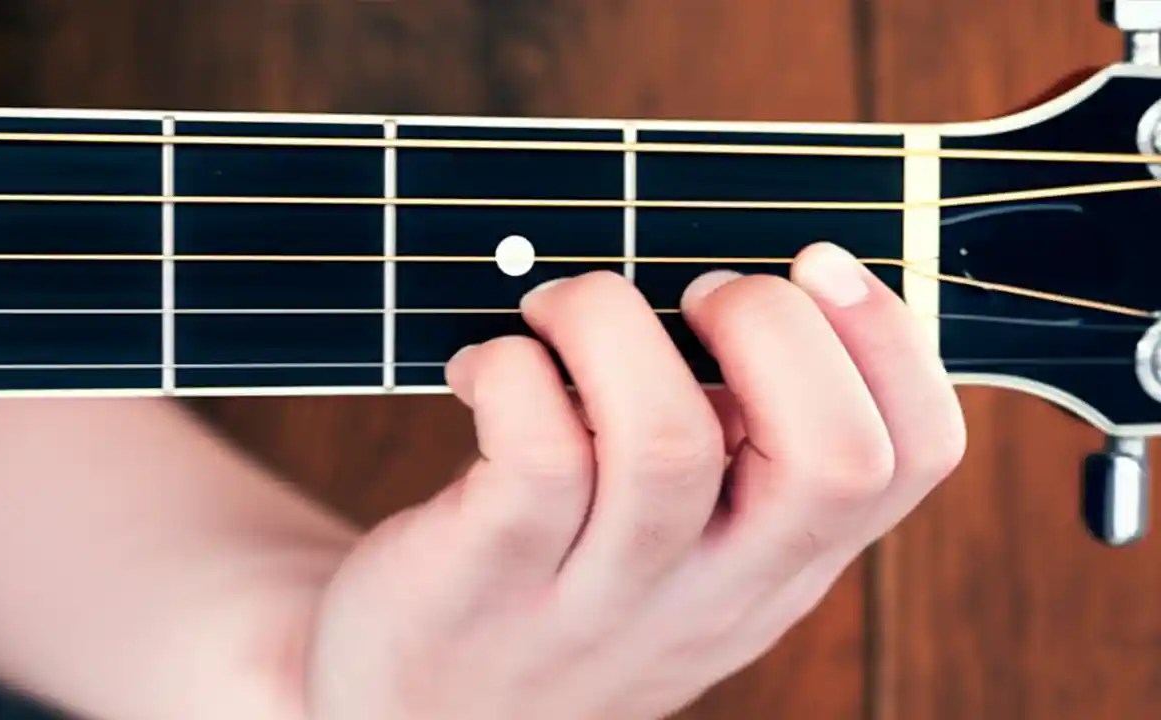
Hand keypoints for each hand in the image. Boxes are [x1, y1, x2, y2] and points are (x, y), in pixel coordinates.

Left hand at [303, 242, 965, 719]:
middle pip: (828, 457)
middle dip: (774, 325)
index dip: (891, 340)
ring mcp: (602, 601)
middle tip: (692, 296)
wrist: (416, 709)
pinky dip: (513, 370)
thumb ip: (735, 464)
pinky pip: (537, 453)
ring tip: (561, 312)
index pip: (911, 461)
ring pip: (667, 440)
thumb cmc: (552, 590)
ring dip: (614, 325)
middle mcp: (712, 595)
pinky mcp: (490, 581)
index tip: (817, 264)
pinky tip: (483, 369)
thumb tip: (759, 305)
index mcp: (776, 569)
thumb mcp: (679, 558)